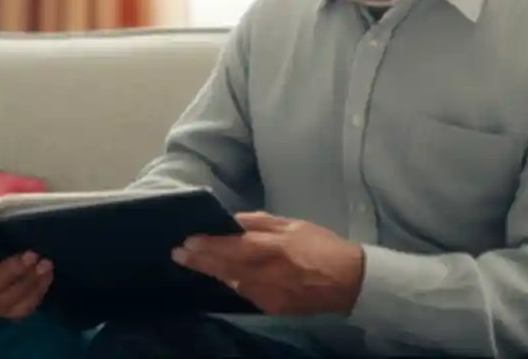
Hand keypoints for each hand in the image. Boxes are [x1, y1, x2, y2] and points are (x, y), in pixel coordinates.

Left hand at [172, 212, 365, 315]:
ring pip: (233, 282)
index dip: (208, 246)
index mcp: (273, 248)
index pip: (232, 247)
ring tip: (196, 261)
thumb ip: (260, 223)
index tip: (187, 241)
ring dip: (214, 272)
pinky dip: (235, 283)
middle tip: (178, 254)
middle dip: (200, 261)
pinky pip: (246, 293)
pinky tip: (226, 275)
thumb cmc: (321, 246)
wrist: (349, 282)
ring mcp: (268, 294)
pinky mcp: (272, 308)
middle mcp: (267, 273)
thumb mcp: (292, 224)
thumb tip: (233, 220)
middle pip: (225, 268)